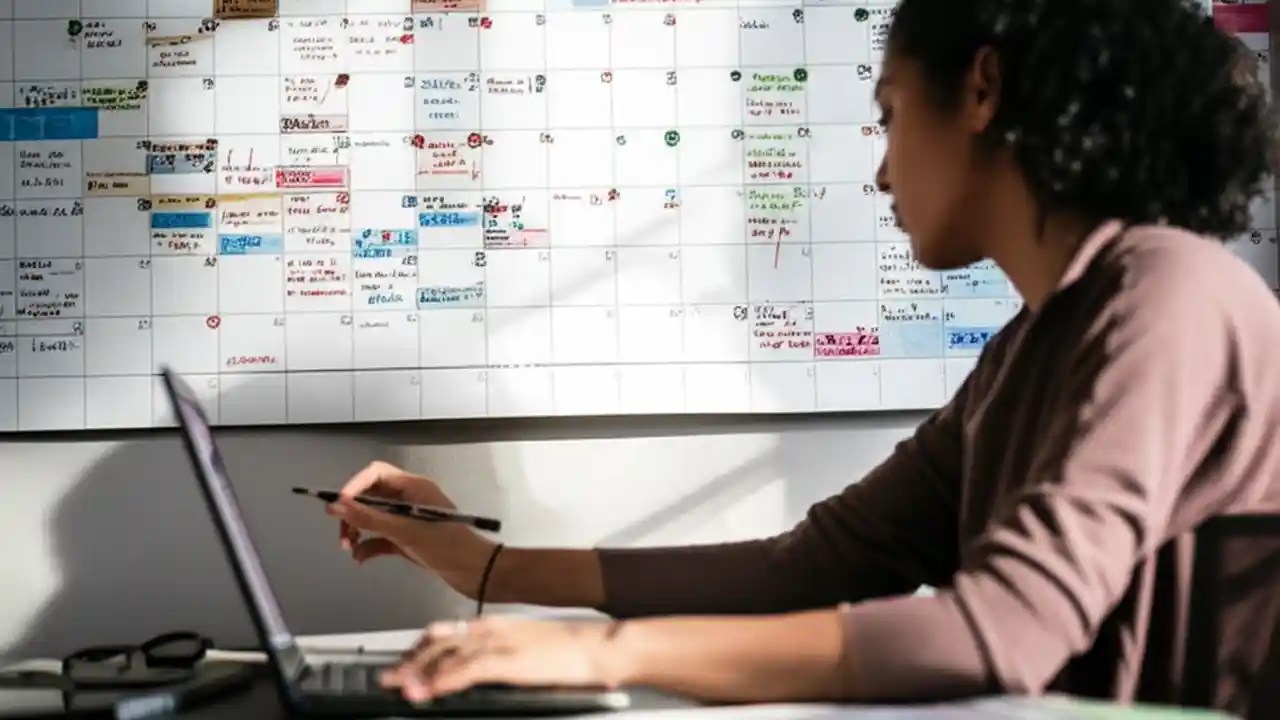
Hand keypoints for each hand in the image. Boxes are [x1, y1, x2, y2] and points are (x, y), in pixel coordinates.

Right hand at [327, 461, 495, 597]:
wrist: (474, 572)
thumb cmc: (447, 546)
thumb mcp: (405, 531)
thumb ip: (369, 518)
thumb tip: (337, 506)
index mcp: (414, 487)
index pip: (376, 474)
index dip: (354, 486)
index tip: (337, 505)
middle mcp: (410, 499)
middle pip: (371, 496)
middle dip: (353, 513)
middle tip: (342, 532)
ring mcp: (408, 520)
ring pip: (373, 518)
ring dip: (357, 530)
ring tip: (348, 546)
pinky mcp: (407, 539)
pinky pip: (380, 537)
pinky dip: (368, 545)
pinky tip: (360, 558)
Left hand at [380, 616, 623, 701]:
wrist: (596, 648)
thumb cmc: (569, 651)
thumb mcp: (528, 648)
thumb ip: (501, 655)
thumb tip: (480, 669)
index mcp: (495, 625)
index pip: (446, 633)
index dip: (419, 648)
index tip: (402, 662)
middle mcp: (490, 629)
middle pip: (438, 642)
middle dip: (410, 660)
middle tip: (388, 677)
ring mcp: (498, 643)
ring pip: (446, 655)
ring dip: (420, 672)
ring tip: (401, 686)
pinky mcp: (508, 661)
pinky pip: (467, 670)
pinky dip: (445, 680)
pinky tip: (431, 690)